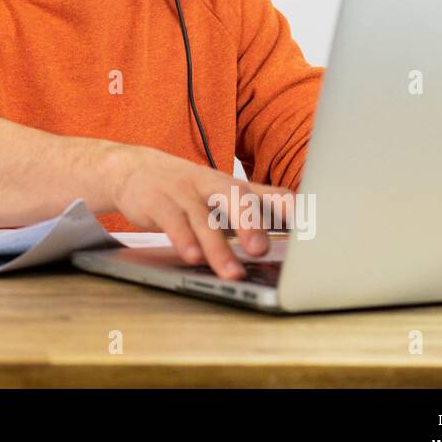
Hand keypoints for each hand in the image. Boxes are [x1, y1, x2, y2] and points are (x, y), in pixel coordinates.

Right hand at [105, 144, 293, 280]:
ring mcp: (183, 192)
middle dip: (250, 222)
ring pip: (203, 216)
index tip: (307, 228)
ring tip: (231, 273)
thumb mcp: (224, 195)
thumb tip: (301, 222)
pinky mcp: (157, 202)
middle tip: (262, 250)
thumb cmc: (188, 188)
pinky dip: (182, 238)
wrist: (134, 169)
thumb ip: (259, 207)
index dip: (288, 209)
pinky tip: (191, 257)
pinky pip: (171, 220)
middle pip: (235, 196)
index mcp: (233, 186)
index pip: (267, 194)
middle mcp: (212, 185)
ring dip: (217, 246)